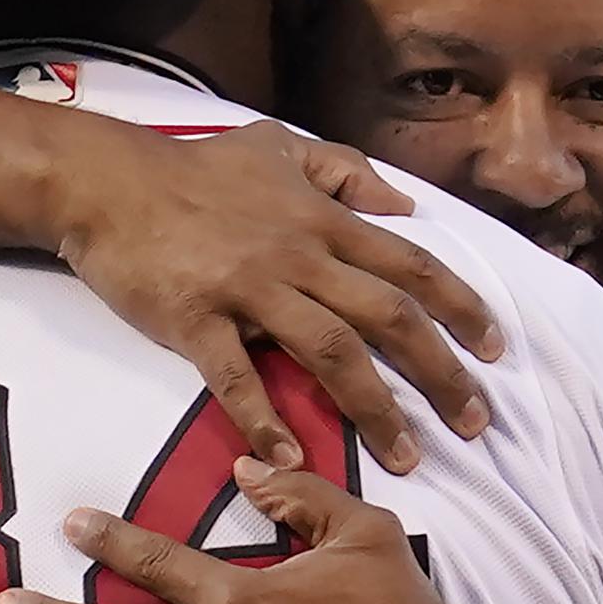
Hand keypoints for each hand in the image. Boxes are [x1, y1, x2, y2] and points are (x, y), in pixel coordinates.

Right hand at [51, 120, 502, 474]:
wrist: (107, 181)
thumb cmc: (195, 169)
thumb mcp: (279, 146)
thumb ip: (345, 172)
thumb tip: (405, 205)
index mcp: (323, 221)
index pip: (411, 265)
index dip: (460, 308)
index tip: (495, 351)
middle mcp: (299, 255)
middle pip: (388, 317)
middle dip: (439, 372)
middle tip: (473, 423)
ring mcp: (248, 289)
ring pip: (330, 352)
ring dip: (375, 409)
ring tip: (406, 456)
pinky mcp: (195, 320)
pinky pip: (237, 377)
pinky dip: (265, 418)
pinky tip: (290, 457)